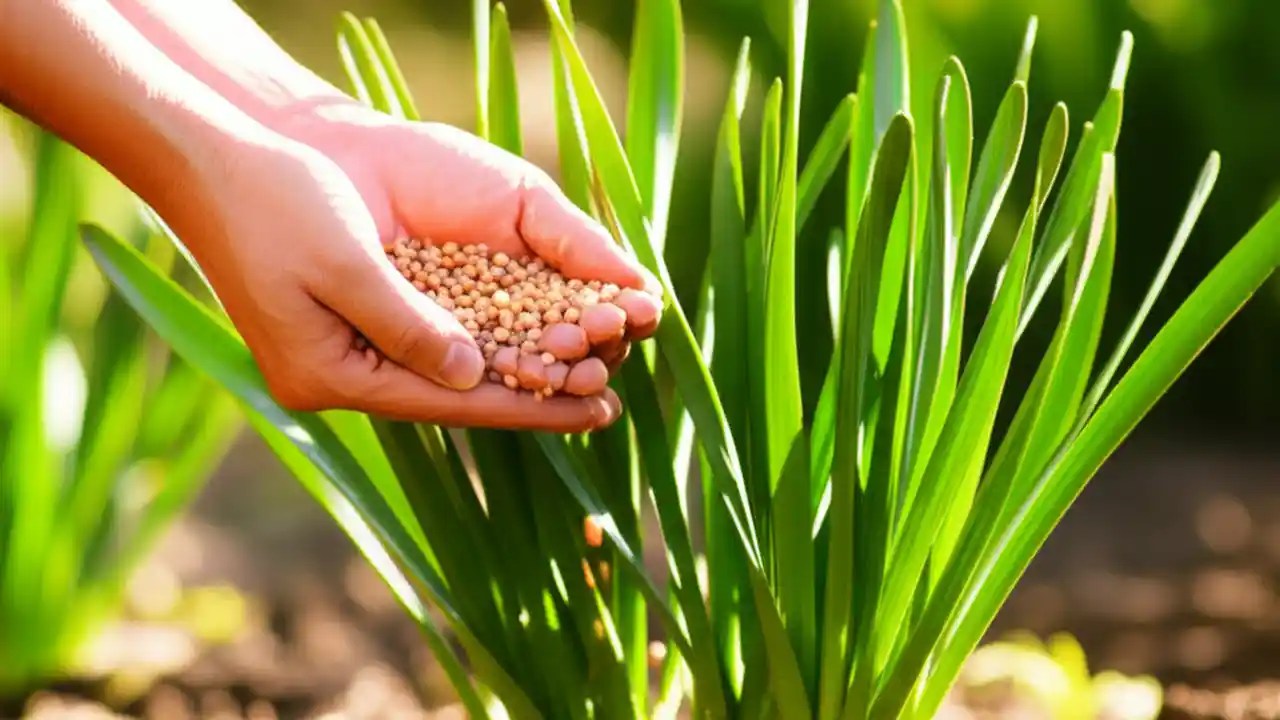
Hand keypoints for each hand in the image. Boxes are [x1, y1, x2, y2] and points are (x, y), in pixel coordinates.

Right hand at [185, 128, 656, 431]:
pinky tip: (542, 326)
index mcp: (327, 376)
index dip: (526, 407)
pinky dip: (493, 327)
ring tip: (591, 366)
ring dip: (521, 360)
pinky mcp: (364, 307)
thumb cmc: (272, 202)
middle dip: (533, 390)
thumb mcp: (342, 264)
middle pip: (458, 390)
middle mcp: (344, 369)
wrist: (222, 153)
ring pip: (455, 360)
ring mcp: (351, 340)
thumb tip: (472, 375)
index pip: (447, 402)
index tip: (590, 412)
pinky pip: (441, 326)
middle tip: (608, 399)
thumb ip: (406, 325)